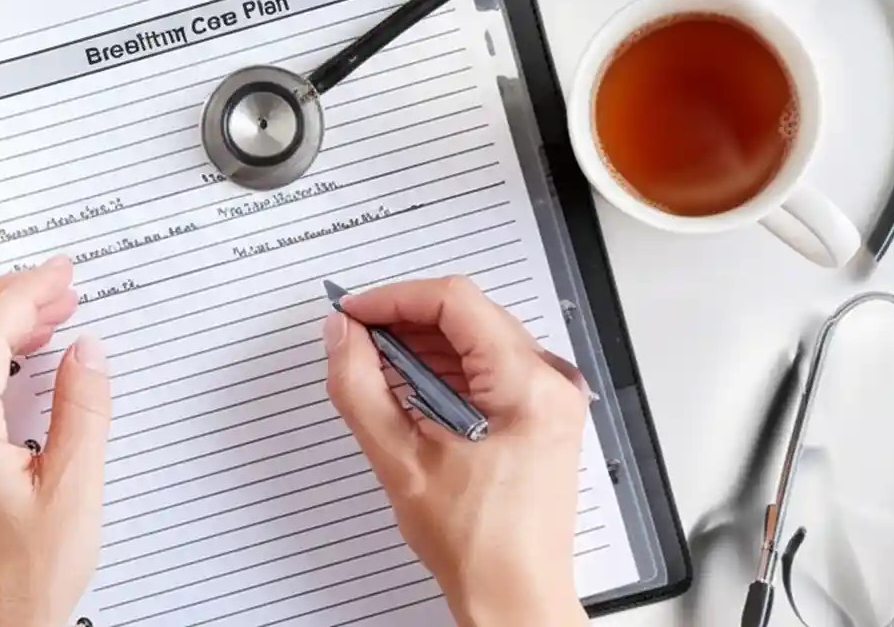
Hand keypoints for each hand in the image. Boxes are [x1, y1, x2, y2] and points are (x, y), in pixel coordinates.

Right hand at [322, 276, 590, 626]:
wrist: (514, 594)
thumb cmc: (475, 544)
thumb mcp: (400, 460)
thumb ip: (360, 387)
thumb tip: (341, 334)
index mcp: (527, 386)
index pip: (455, 302)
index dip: (395, 299)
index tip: (354, 313)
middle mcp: (551, 381)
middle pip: (469, 315)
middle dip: (406, 319)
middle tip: (355, 337)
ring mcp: (552, 395)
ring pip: (479, 337)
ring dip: (425, 344)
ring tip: (377, 365)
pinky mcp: (543, 411)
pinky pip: (492, 366)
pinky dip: (448, 368)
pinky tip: (412, 387)